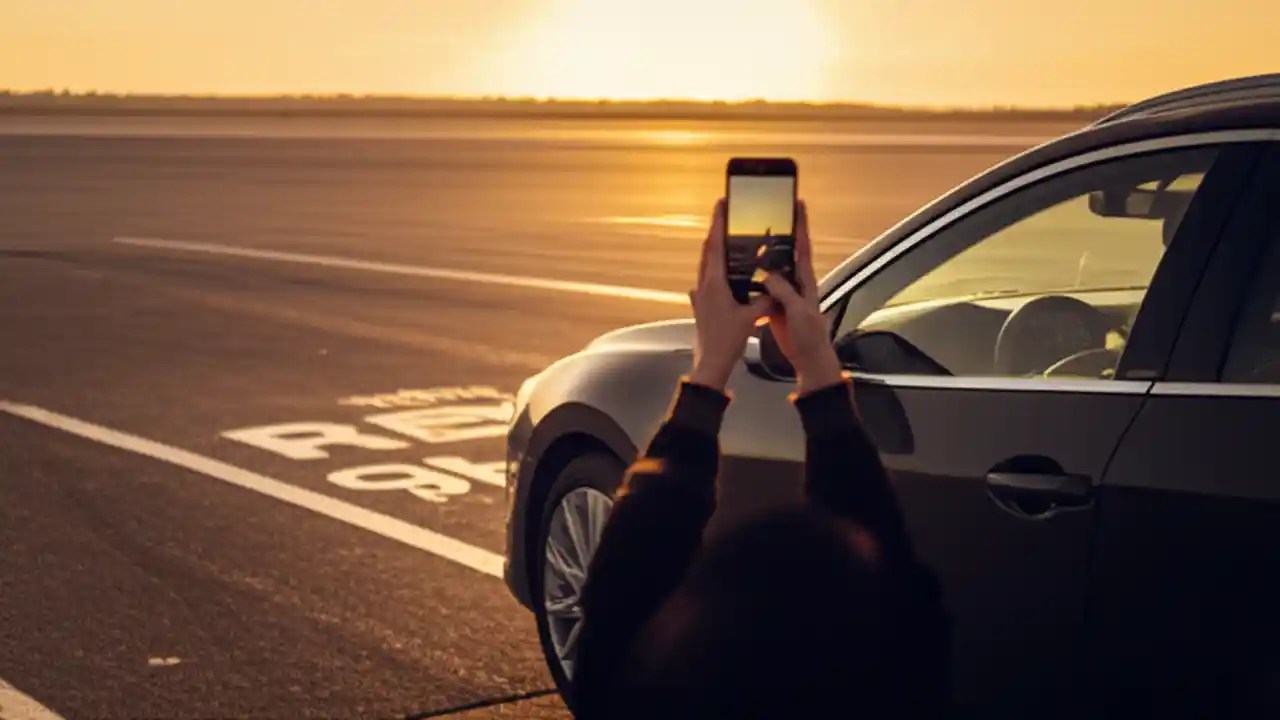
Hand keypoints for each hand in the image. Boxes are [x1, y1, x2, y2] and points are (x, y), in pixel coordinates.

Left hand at [688, 199, 770, 390]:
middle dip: (717, 232)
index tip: (721, 204)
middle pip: (708, 251)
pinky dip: (718, 270)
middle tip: (726, 215)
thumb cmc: (726, 342)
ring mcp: (700, 296)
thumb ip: (764, 301)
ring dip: (716, 250)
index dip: (718, 223)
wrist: (709, 364)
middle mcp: (702, 286)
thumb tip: (775, 290)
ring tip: (728, 238)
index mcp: (713, 284)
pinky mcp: (702, 305)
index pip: (714, 245)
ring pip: (707, 265)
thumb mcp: (750, 318)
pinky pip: (709, 279)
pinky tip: (729, 273)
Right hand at [760, 201, 843, 394]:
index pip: (803, 245)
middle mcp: (796, 282)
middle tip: (768, 211)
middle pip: (786, 250)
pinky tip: (741, 269)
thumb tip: (768, 276)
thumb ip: (785, 292)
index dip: (801, 224)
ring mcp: (785, 292)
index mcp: (805, 280)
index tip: (798, 203)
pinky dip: (753, 276)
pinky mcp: (774, 303)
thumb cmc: (810, 336)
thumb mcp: (799, 313)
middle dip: (779, 231)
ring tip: (748, 235)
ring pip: (771, 267)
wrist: (808, 357)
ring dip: (762, 252)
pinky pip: (762, 285)